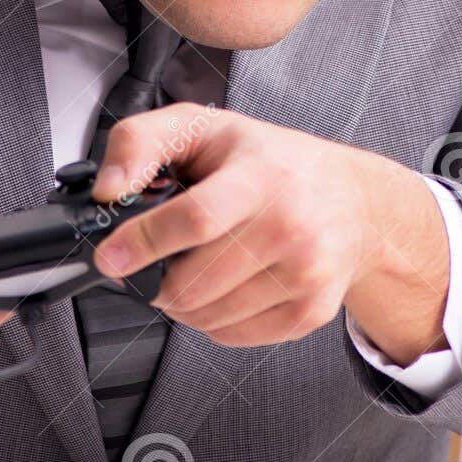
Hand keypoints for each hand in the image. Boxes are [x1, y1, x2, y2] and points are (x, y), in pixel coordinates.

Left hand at [88, 104, 450, 361]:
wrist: (354, 201)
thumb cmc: (273, 162)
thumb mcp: (205, 126)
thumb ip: (142, 141)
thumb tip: (108, 189)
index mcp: (261, 176)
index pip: (196, 218)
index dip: (143, 242)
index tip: (110, 257)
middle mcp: (290, 227)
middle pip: (194, 281)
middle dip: (156, 278)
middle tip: (155, 259)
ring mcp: (304, 275)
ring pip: (206, 316)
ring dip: (180, 301)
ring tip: (195, 265)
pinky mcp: (309, 313)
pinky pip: (230, 335)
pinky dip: (210, 318)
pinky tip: (224, 284)